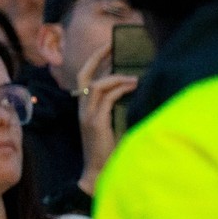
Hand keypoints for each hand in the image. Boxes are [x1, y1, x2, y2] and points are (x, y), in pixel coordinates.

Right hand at [75, 41, 138, 193]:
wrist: (97, 173)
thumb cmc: (107, 151)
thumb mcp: (109, 125)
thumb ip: (114, 108)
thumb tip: (133, 88)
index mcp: (84, 109)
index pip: (84, 79)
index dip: (94, 61)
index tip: (108, 47)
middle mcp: (82, 109)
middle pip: (85, 77)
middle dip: (97, 58)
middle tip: (111, 45)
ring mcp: (87, 116)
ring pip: (97, 86)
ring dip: (117, 78)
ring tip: (135, 78)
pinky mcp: (95, 123)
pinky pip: (106, 99)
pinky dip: (120, 90)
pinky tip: (133, 88)